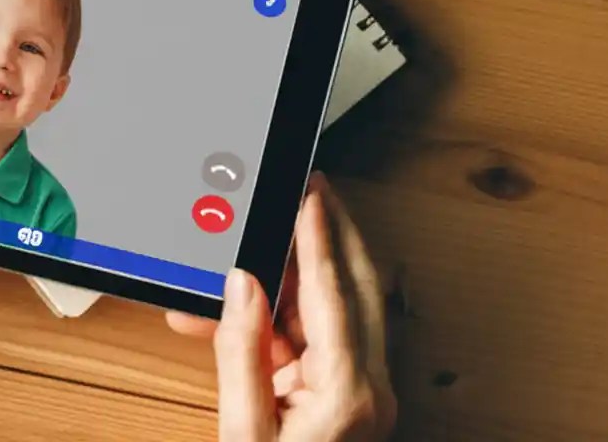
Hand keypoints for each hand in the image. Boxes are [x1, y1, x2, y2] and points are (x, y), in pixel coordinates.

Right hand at [167, 174, 395, 440]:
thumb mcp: (242, 435)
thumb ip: (239, 354)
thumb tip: (239, 285)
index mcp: (348, 394)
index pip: (332, 293)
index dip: (316, 236)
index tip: (308, 191)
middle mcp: (368, 388)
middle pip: (356, 288)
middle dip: (332, 234)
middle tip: (309, 189)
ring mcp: (364, 394)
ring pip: (339, 309)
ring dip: (295, 277)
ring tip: (255, 248)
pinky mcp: (347, 400)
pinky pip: (320, 339)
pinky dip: (283, 317)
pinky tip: (245, 306)